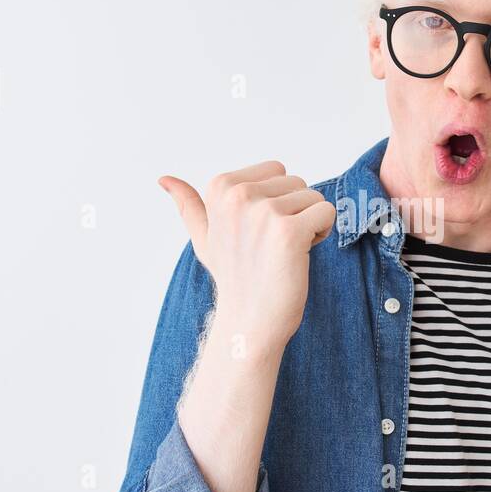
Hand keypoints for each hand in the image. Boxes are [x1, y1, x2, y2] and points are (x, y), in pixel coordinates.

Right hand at [159, 160, 335, 350]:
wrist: (249, 321)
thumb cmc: (234, 277)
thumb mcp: (204, 237)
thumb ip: (189, 205)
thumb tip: (164, 179)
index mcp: (219, 187)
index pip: (276, 170)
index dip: (277, 200)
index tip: (259, 230)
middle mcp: (239, 195)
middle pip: (297, 182)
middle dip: (294, 211)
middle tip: (272, 245)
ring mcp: (264, 212)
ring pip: (314, 197)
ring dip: (309, 223)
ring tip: (284, 252)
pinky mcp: (289, 231)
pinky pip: (326, 212)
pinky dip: (322, 233)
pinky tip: (300, 255)